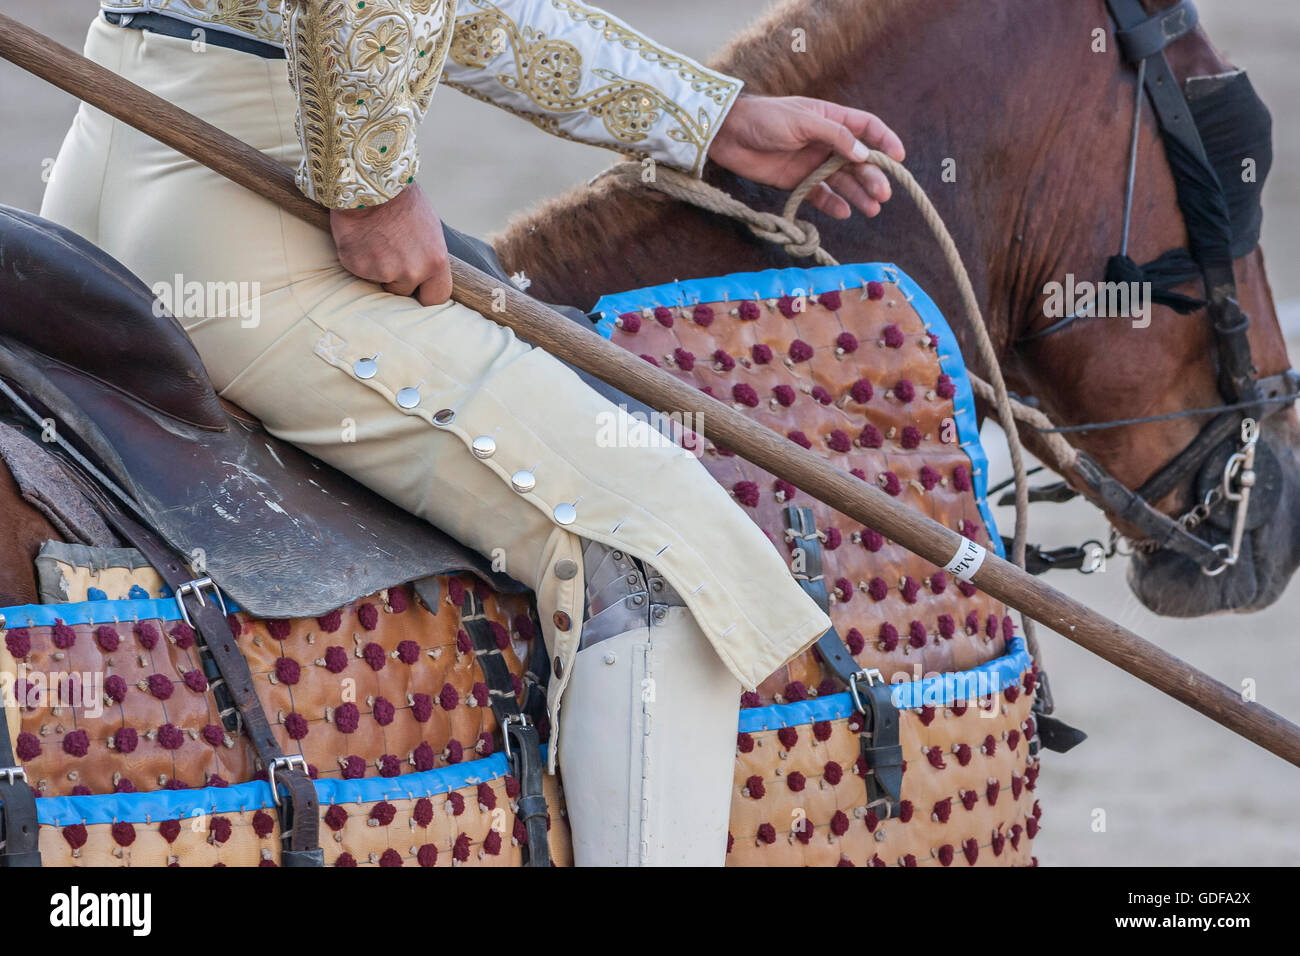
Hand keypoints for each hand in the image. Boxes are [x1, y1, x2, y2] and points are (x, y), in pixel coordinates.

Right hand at [330, 183, 451, 304]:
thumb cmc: (402, 201)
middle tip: (391, 253)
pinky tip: (361, 236)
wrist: (370, 180)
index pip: (436, 297)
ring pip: (380, 281)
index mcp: (435, 262)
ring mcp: (383, 271)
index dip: (425, 293)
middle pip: (404, 292)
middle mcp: (412, 271)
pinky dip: (358, 257)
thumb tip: (428, 276)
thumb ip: (429, 257)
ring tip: (376, 239)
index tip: (418, 289)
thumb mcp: (430, 230)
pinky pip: (358, 269)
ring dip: (377, 267)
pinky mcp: (357, 266)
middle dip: (398, 279)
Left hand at [708, 94, 905, 218]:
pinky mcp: (796, 182)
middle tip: (882, 195)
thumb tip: (862, 154)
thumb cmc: (764, 119)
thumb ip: (834, 136)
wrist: (727, 135)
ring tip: (871, 209)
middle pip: (857, 160)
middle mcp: (825, 141)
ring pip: (842, 180)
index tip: (899, 158)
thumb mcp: (802, 120)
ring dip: (858, 194)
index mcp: (830, 118)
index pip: (866, 127)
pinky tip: (844, 213)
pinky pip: (820, 195)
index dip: (885, 141)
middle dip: (872, 176)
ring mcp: (811, 163)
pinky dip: (832, 204)